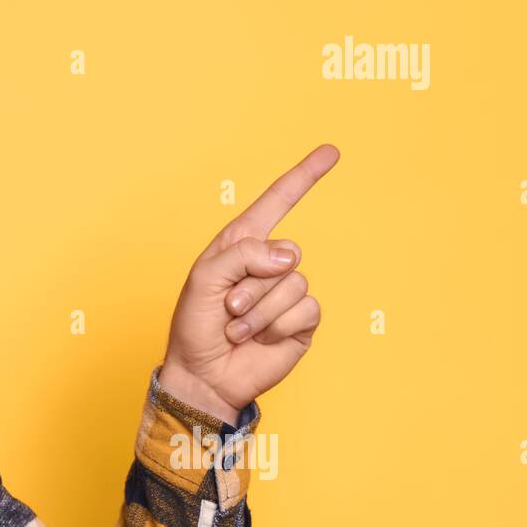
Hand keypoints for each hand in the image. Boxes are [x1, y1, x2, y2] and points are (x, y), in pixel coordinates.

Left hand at [158, 144, 339, 425]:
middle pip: (286, 252)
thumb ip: (244, 254)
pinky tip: (259, 339)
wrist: (204, 374)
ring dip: (259, 311)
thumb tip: (290, 256)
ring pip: (294, 283)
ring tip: (237, 327)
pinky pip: (305, 309)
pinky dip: (276, 326)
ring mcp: (287, 293)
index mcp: (241, 245)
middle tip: (227, 308)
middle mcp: (268, 264)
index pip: (277, 203)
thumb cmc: (196, 325)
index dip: (304, 177)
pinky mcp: (301, 321)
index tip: (331, 151)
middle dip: (252, 284)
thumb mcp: (206, 279)